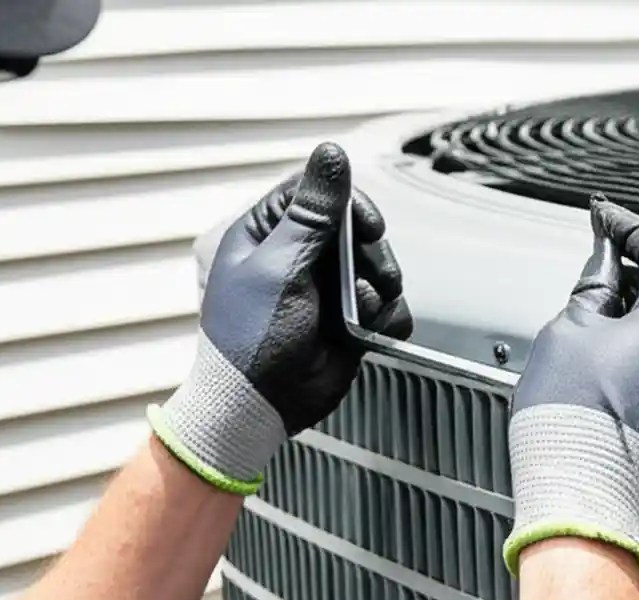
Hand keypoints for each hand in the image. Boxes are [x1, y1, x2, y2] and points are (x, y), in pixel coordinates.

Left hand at [148, 142, 411, 493]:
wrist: (260, 404)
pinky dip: (386, 317)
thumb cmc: (252, 338)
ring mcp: (325, 289)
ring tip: (360, 312)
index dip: (349, 206)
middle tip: (369, 277)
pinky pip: (386, 305)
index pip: (317, 193)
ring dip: (379, 290)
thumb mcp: (280, 266)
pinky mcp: (349, 320)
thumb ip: (312, 212)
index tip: (367, 227)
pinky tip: (369, 330)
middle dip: (370, 256)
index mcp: (264, 234)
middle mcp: (297, 257)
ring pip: (377, 267)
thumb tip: (331, 155)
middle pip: (356, 230)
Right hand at [502, 195, 638, 580]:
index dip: (633, 227)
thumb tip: (604, 268)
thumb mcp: (569, 330)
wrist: (579, 492)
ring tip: (595, 313)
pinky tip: (609, 354)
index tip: (605, 218)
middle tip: (598, 262)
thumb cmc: (572, 417)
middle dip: (638, 268)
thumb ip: (593, 289)